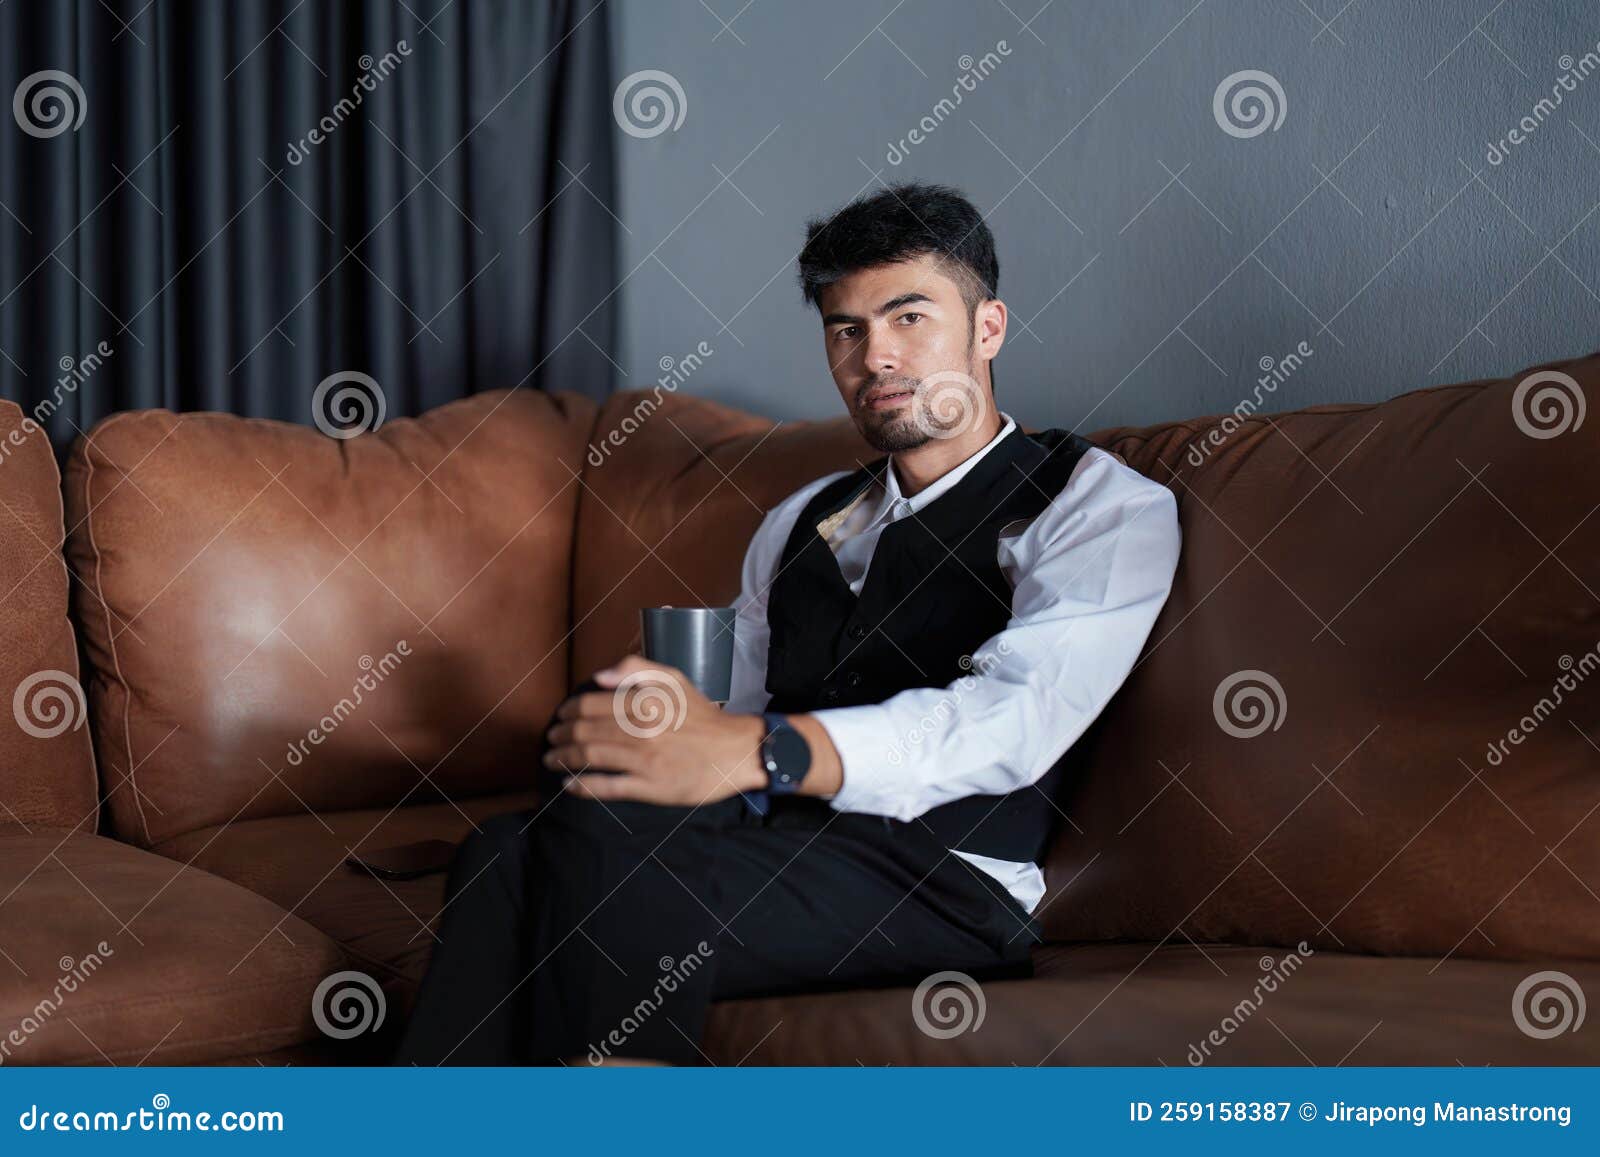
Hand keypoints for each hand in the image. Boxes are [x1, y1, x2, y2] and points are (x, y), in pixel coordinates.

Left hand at [543, 654, 767, 805]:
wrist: (736, 751)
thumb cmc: (703, 716)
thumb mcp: (675, 678)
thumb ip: (636, 669)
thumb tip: (598, 677)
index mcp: (645, 700)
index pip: (590, 704)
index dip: (567, 711)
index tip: (559, 717)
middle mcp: (641, 729)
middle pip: (584, 732)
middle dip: (559, 737)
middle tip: (551, 740)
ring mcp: (644, 759)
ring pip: (589, 758)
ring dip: (563, 760)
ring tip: (552, 761)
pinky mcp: (650, 786)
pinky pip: (606, 787)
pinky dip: (582, 787)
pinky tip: (569, 786)